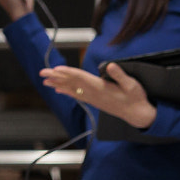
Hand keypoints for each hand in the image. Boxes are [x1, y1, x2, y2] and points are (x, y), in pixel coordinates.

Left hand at [39, 62, 155, 128]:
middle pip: (71, 83)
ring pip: (71, 89)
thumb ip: (119, 75)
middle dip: (56, 77)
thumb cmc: (135, 98)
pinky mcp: (94, 101)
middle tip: (42, 72)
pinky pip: (76, 95)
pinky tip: (58, 90)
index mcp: (100, 87)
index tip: (56, 69)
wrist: (137, 114)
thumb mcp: (131, 84)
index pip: (80, 77)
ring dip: (58, 84)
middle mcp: (93, 94)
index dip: (68, 72)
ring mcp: (92, 98)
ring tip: (45, 81)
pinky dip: (66, 92)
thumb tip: (110, 65)